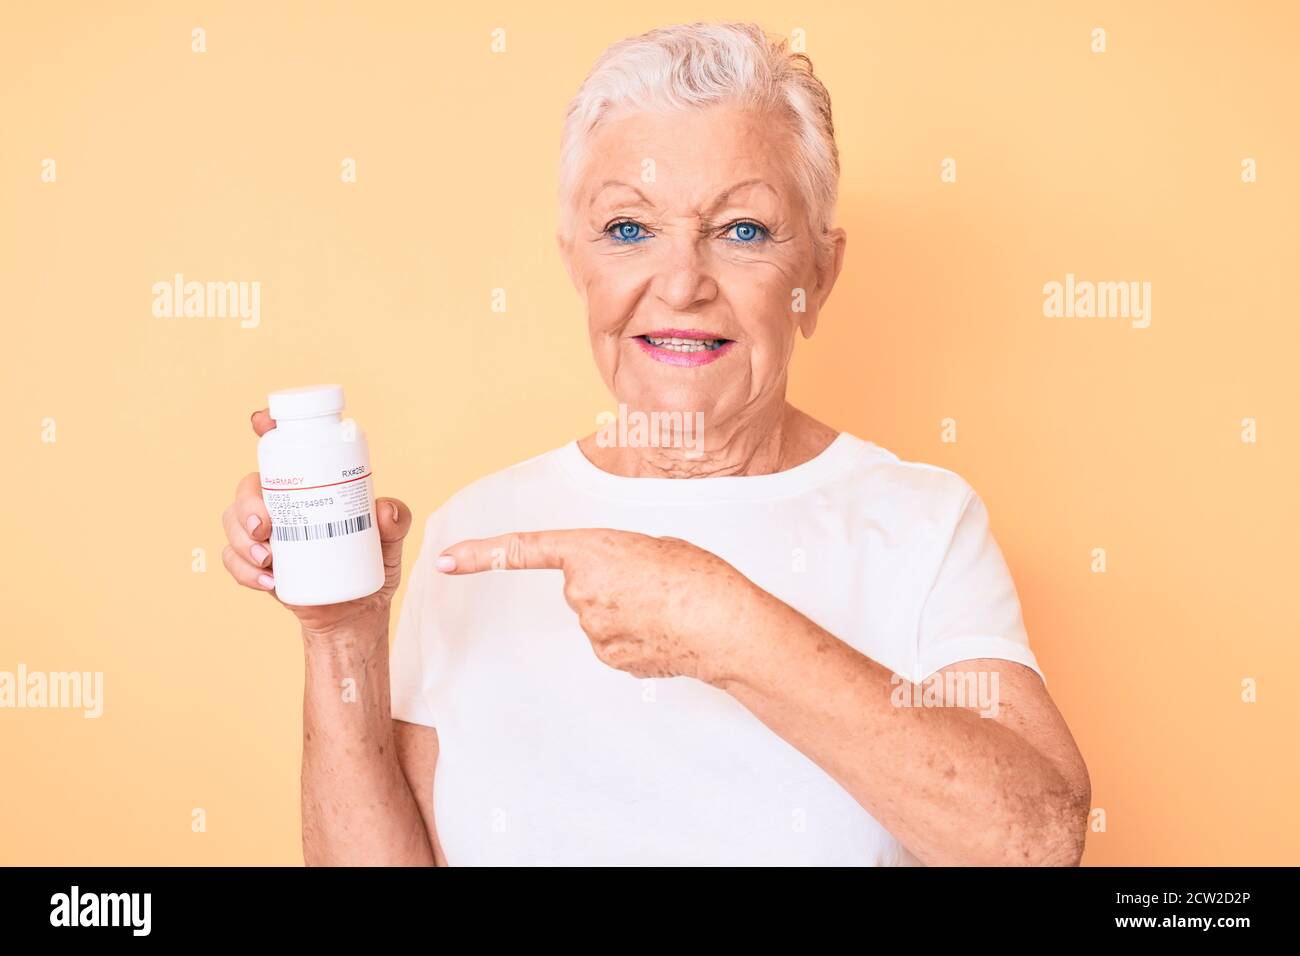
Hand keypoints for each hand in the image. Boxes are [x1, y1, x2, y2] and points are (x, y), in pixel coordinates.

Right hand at [220, 408, 412, 640]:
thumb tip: (382, 509)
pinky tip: (268, 581)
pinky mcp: (257, 566)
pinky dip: (244, 571)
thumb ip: (397, 520)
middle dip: (247, 503)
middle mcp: (282, 504)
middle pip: (248, 487)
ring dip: (241, 539)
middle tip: (268, 526)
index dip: (268, 429)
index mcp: (309, 485)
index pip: (284, 450)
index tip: (261, 422)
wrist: (358, 609)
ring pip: (233, 523)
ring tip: (268, 559)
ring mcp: (266, 534)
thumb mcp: (391, 539)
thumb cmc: (371, 562)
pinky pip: (234, 562)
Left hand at [435, 529, 764, 684]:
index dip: (480, 556)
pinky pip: (614, 642)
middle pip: (580, 585)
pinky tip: (664, 631)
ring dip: (624, 611)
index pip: (522, 550)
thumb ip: (616, 559)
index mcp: (589, 550)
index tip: (445, 562)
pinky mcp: (610, 658)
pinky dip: (635, 636)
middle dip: (607, 583)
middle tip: (650, 582)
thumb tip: (611, 589)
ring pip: (599, 616)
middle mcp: (581, 591)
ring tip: (664, 607)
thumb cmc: (697, 577)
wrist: (724, 624)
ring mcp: (593, 630)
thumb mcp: (651, 546)